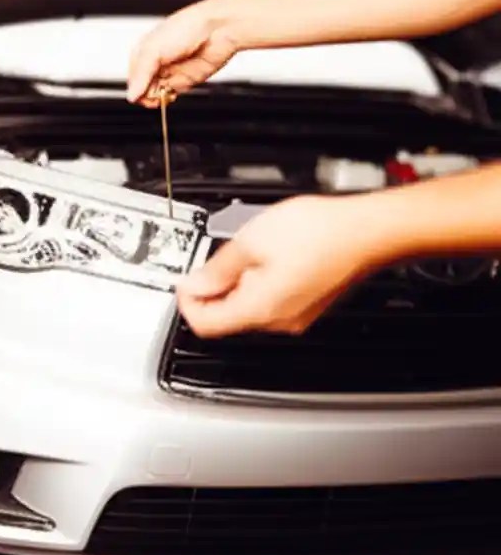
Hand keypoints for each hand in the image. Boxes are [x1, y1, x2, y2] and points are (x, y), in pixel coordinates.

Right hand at [127, 5, 240, 106]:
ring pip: (156, 93)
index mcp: (144, 51)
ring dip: (157, 97)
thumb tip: (131, 94)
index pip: (133, 77)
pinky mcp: (185, 80)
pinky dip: (169, 97)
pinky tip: (170, 94)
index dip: (136, 86)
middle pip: (143, 87)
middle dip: (146, 93)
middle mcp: (157, 62)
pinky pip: (172, 94)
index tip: (140, 92)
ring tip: (161, 93)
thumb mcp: (153, 49)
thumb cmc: (187, 27)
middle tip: (152, 92)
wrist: (217, 29)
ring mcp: (171, 71)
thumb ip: (141, 74)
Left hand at [177, 196, 380, 337]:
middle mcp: (278, 321)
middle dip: (212, 292)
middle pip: (226, 319)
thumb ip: (216, 269)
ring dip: (236, 286)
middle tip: (212, 262)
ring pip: (249, 310)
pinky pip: (271, 303)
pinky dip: (259, 285)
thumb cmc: (320, 232)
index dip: (187, 302)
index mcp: (260, 308)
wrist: (369, 230)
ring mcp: (296, 316)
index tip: (184, 281)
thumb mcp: (251, 241)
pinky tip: (266, 258)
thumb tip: (193, 285)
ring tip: (245, 254)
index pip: (204, 325)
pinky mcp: (309, 305)